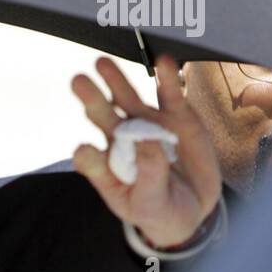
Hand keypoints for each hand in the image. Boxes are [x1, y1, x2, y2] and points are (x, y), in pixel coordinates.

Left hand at [71, 54, 221, 247]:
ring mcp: (148, 125)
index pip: (90, 159)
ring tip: (102, 63)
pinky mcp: (176, 118)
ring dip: (116, 81)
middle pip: (102, 117)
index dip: (87, 155)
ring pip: (128, 99)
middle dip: (91, 99)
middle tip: (78, 82)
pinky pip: (170, 95)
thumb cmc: (160, 209)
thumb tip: (145, 139)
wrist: (193, 207)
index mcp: (108, 167)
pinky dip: (166, 78)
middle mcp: (123, 141)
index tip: (86, 152)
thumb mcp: (151, 204)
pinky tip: (162, 61)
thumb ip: (148, 176)